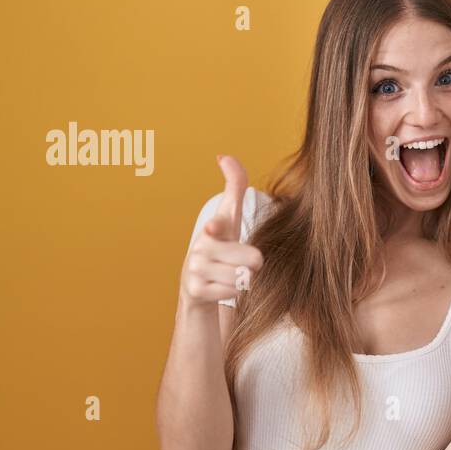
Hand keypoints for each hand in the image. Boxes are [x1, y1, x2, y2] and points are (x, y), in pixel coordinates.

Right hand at [180, 155, 264, 305]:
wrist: (197, 285)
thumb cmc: (221, 246)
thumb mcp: (229, 218)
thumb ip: (234, 186)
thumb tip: (224, 156)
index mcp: (214, 227)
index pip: (219, 224)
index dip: (218, 228)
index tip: (213, 229)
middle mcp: (201, 245)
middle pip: (253, 260)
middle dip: (255, 265)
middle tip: (242, 263)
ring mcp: (195, 268)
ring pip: (244, 279)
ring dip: (244, 280)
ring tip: (230, 275)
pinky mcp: (195, 290)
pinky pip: (233, 294)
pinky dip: (234, 294)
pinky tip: (221, 287)